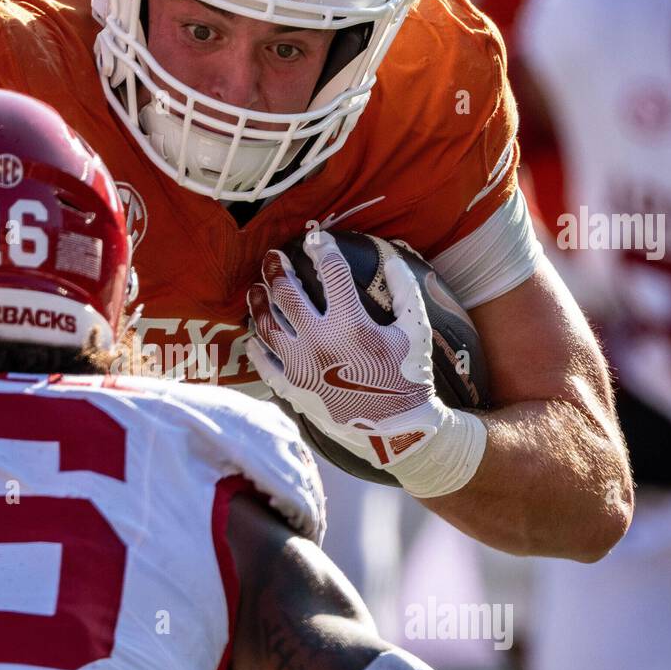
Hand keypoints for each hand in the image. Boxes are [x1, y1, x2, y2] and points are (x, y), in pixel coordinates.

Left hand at [246, 233, 486, 494]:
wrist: (398, 431)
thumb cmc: (410, 378)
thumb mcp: (416, 330)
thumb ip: (404, 289)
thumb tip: (391, 255)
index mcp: (350, 325)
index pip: (331, 272)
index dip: (322, 249)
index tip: (316, 238)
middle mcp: (319, 343)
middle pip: (287, 294)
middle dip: (277, 269)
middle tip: (273, 257)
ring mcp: (301, 367)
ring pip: (267, 325)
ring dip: (259, 302)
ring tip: (256, 288)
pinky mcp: (292, 389)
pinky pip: (264, 363)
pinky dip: (256, 345)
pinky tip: (254, 334)